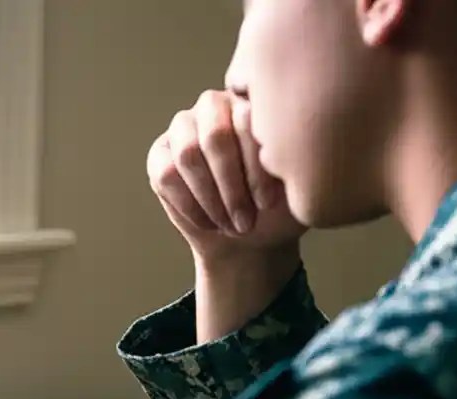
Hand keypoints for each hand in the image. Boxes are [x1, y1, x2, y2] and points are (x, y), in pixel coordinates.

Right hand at [147, 90, 303, 261]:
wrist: (249, 238)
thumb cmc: (278, 208)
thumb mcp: (295, 186)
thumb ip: (291, 160)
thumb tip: (282, 153)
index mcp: (253, 102)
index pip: (248, 120)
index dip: (256, 167)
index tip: (267, 204)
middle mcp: (215, 105)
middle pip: (215, 136)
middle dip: (231, 186)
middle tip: (245, 221)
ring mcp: (183, 126)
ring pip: (188, 155)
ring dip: (210, 198)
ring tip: (230, 224)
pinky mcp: (160, 153)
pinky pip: (167, 175)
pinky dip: (190, 206)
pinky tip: (209, 222)